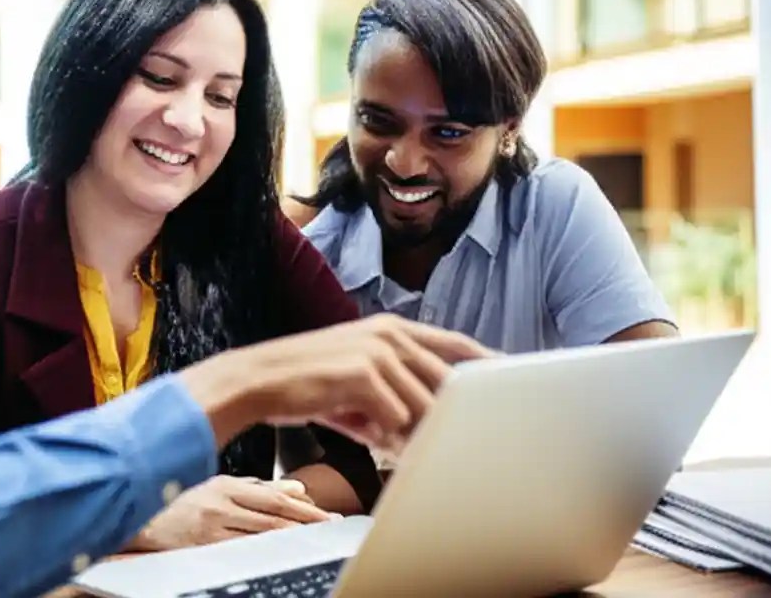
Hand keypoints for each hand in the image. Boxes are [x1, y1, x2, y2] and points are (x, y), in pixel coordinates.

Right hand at [129, 476, 335, 550]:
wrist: (141, 521)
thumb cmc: (180, 502)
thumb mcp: (219, 486)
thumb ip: (258, 486)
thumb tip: (297, 489)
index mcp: (226, 484)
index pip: (274, 496)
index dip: (304, 507)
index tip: (327, 514)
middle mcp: (222, 503)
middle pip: (274, 514)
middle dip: (306, 521)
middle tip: (331, 527)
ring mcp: (213, 525)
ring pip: (263, 533)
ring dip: (292, 536)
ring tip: (315, 539)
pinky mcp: (205, 545)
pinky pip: (242, 548)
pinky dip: (266, 550)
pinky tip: (282, 552)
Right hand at [180, 314, 486, 450]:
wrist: (257, 381)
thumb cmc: (305, 386)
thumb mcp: (357, 386)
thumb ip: (396, 398)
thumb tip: (423, 431)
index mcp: (391, 330)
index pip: (457, 346)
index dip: (489, 365)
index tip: (513, 385)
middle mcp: (390, 334)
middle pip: (449, 379)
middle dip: (455, 414)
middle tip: (465, 439)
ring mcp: (378, 351)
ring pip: (424, 404)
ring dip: (411, 430)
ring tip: (380, 436)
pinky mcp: (363, 373)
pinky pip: (395, 417)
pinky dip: (384, 434)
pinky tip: (362, 431)